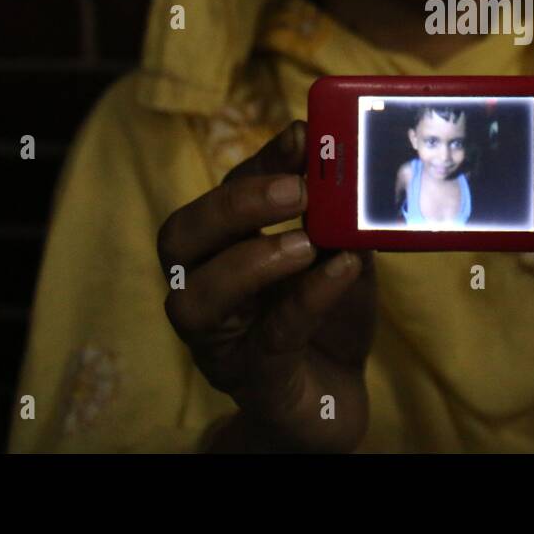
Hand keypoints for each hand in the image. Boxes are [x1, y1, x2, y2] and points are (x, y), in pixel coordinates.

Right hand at [157, 120, 376, 452]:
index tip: (302, 135)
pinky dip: (305, 300)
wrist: (339, 398)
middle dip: (234, 205)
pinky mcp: (255, 383)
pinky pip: (267, 340)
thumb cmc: (328, 317)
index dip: (258, 162)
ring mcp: (221, 342)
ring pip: (197, 299)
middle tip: (296, 189)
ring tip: (307, 242)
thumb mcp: (338, 254)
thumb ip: (339, 218)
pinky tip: (340, 272)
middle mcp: (204, 292)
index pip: (221, 195)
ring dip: (252, 260)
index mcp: (221, 251)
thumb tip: (354, 167)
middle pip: (179, 239)